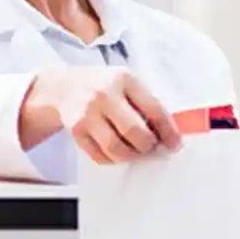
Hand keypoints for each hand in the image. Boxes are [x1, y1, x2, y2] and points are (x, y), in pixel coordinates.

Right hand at [20, 67, 181, 163]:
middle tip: (153, 147)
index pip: (154, 109)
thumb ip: (146, 102)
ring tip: (136, 150)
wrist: (64, 87)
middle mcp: (104, 95)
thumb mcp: (127, 83)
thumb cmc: (103, 86)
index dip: (168, 131)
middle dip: (149, 145)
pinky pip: (100, 156)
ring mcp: (87, 114)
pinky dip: (113, 159)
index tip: (175, 143)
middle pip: (135, 132)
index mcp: (124, 79)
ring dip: (132, 155)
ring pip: (116, 149)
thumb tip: (168, 132)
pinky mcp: (76, 131)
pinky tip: (118, 150)